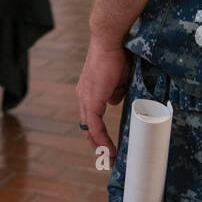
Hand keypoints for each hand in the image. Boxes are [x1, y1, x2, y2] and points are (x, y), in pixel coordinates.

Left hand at [76, 39, 131, 158]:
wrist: (110, 42)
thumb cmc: (117, 55)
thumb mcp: (118, 79)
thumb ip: (115, 92)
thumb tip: (115, 102)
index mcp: (88, 92)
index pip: (91, 118)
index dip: (98, 133)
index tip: (108, 146)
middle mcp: (83, 97)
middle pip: (88, 127)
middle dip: (98, 145)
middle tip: (109, 159)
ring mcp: (86, 99)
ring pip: (90, 129)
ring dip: (101, 146)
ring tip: (111, 159)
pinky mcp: (92, 100)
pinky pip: (95, 126)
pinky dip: (102, 140)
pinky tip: (109, 150)